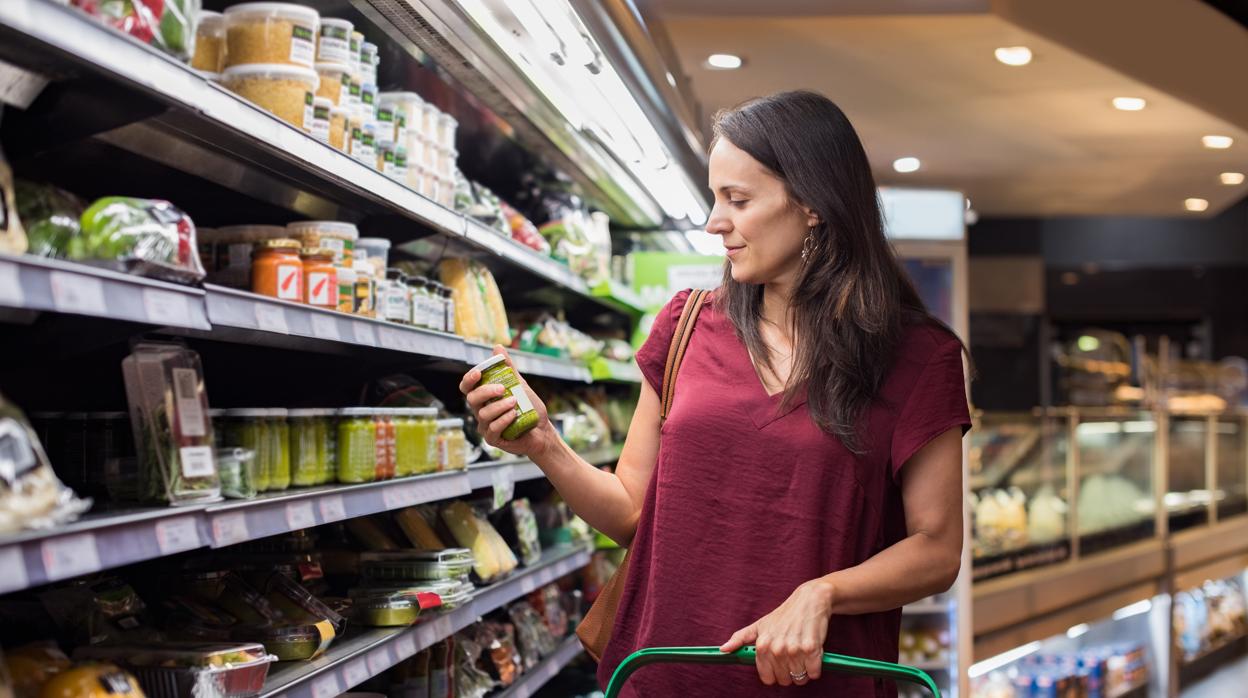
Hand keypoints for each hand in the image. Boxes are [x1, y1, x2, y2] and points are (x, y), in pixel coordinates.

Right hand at [459, 346, 558, 458]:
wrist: (543, 430)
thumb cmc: (529, 408)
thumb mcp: (519, 385)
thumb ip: (508, 368)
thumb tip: (498, 347)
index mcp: (484, 398)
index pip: (467, 388)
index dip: (469, 380)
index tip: (479, 373)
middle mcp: (481, 411)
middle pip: (472, 399)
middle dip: (486, 392)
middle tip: (503, 388)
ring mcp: (485, 426)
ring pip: (483, 414)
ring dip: (499, 406)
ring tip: (515, 402)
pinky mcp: (492, 439)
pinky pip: (492, 429)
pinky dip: (503, 420)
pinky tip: (514, 415)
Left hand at [720, 579, 834, 687]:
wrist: (809, 601)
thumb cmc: (784, 615)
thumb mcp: (759, 625)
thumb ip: (740, 638)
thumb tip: (724, 649)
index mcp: (762, 646)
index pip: (767, 678)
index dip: (775, 674)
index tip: (779, 666)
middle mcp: (777, 649)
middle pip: (784, 680)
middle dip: (790, 672)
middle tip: (793, 656)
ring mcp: (794, 649)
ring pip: (800, 678)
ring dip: (804, 669)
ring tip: (802, 652)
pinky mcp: (811, 649)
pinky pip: (814, 672)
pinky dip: (816, 667)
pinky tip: (813, 653)